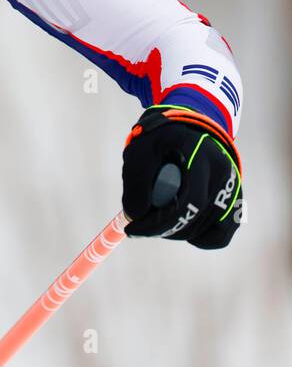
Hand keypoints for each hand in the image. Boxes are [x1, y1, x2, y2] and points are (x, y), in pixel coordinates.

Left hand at [122, 105, 242, 248]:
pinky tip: (180, 228)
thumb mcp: (140, 150)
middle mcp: (222, 171)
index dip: (157, 220)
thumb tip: (135, 215)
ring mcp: (232, 188)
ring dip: (177, 232)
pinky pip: (221, 235)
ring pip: (208, 228)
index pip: (187, 199)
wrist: (190, 128)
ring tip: (158, 220)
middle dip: (163, 228)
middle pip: (197, 214)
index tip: (131, 228)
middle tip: (141, 227)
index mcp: (199, 153)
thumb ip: (135, 180)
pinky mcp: (235, 201)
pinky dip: (199, 238)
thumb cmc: (161, 141)